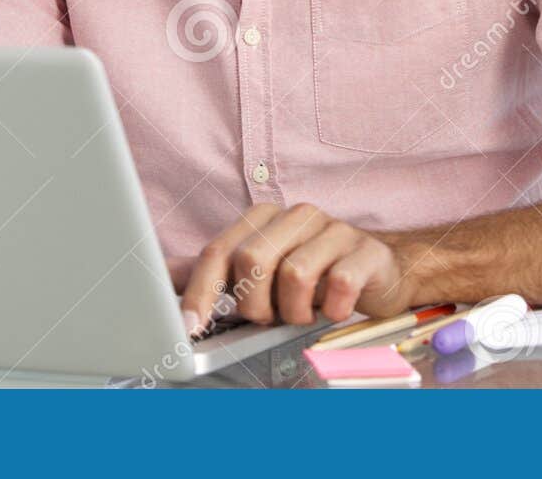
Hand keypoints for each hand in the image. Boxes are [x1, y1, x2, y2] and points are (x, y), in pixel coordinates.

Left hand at [179, 203, 415, 334]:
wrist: (381, 271)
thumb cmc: (315, 272)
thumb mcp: (261, 271)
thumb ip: (213, 271)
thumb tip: (161, 275)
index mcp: (264, 217)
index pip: (219, 251)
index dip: (200, 292)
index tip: (190, 327)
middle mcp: (296, 215)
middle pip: (252, 260)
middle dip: (254, 304)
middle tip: (270, 317)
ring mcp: (334, 229)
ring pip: (294, 274)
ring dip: (294, 311)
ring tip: (304, 312)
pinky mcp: (365, 251)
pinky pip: (338, 284)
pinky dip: (330, 308)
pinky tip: (333, 309)